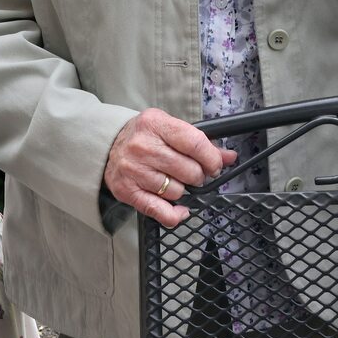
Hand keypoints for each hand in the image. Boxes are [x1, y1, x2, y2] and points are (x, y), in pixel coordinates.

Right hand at [103, 109, 237, 226]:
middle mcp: (142, 146)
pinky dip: (175, 214)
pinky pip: (160, 211)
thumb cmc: (144, 136)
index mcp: (155, 124)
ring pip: (177, 191)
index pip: (194, 143)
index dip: (212, 158)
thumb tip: (229, 157)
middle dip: (198, 176)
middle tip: (194, 173)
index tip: (215, 165)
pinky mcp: (127, 191)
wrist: (108, 145)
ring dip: (182, 190)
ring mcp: (133, 170)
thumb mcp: (169, 129)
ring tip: (174, 181)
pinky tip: (180, 209)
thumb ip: (199, 142)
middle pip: (188, 171)